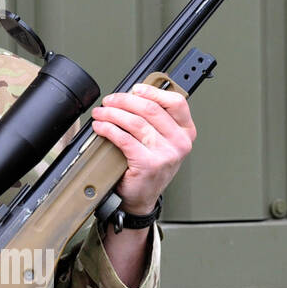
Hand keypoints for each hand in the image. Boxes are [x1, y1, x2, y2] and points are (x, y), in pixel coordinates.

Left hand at [91, 79, 196, 212]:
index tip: (135, 89)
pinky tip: (101, 127)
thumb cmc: (149, 168)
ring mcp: (165, 154)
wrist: (141, 198)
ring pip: (135, 122)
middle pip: (150, 109)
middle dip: (124, 100)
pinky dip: (109, 129)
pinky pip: (124, 138)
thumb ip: (156, 120)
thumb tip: (133, 96)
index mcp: (186, 132)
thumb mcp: (162, 142)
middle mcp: (179, 142)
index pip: (176, 102)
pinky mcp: (148, 163)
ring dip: (112, 114)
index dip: (153, 91)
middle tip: (110, 101)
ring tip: (100, 113)